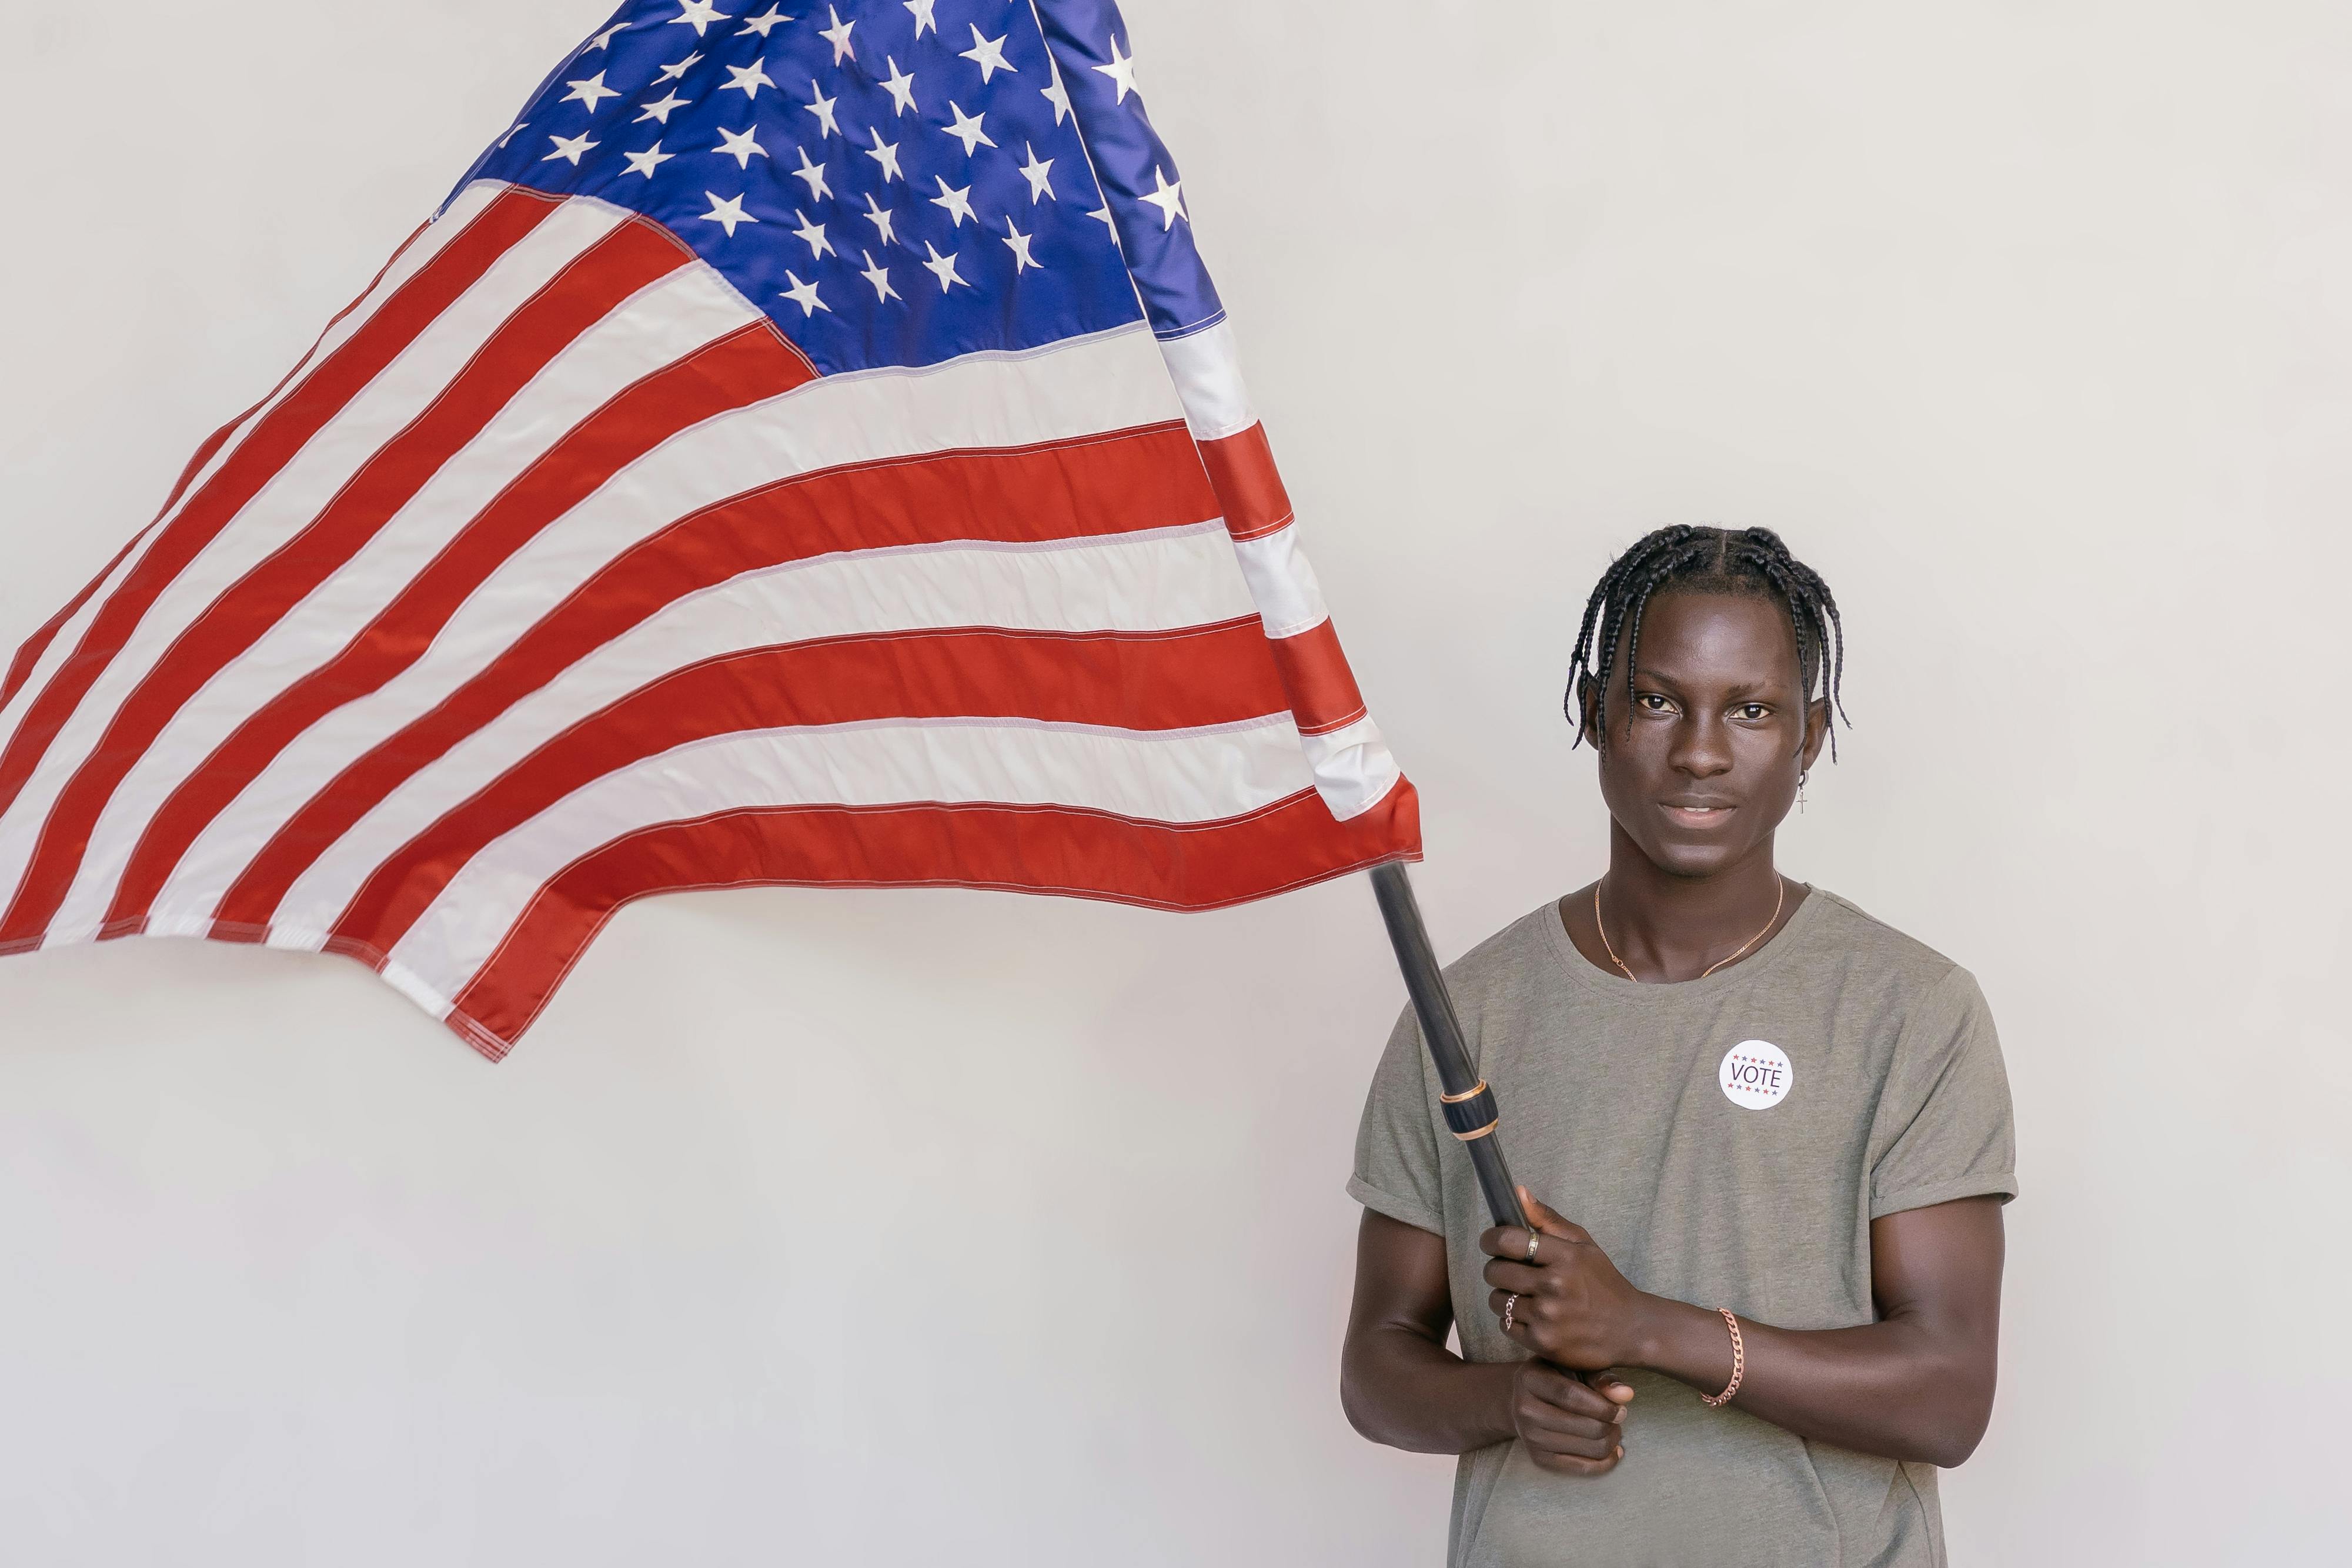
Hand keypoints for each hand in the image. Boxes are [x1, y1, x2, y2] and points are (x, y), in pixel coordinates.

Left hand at [1481, 1188, 1655, 1371]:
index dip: (1491, 1239)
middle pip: (1495, 1271)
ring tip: (1524, 1295)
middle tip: (1510, 1270)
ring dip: (1504, 1295)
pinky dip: (1512, 1319)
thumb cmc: (1603, 1282)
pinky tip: (1532, 1315)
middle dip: (1496, 1268)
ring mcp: (1547, 1316)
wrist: (1630, 1330)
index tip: (1492, 1242)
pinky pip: (1505, 1325)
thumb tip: (1517, 1192)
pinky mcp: (1542, 1342)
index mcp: (1565, 1256)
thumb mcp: (1583, 1244)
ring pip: (1496, 1299)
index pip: (1506, 1240)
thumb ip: (1547, 1219)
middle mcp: (1554, 1285)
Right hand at [1507, 1359, 1635, 1475]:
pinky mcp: (1539, 1459)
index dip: (1603, 1406)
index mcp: (1530, 1378)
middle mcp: (1525, 1409)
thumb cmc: (1556, 1377)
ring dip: (1611, 1440)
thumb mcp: (1573, 1366)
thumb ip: (1600, 1378)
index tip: (1621, 1409)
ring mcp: (1530, 1437)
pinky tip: (1613, 1450)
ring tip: (1612, 1428)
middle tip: (1618, 1416)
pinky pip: (1584, 1468)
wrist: (1521, 1399)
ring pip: (1590, 1448)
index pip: (1570, 1396)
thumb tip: (1626, 1395)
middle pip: (1586, 1426)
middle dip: (1612, 1424)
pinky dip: (1606, 1461)